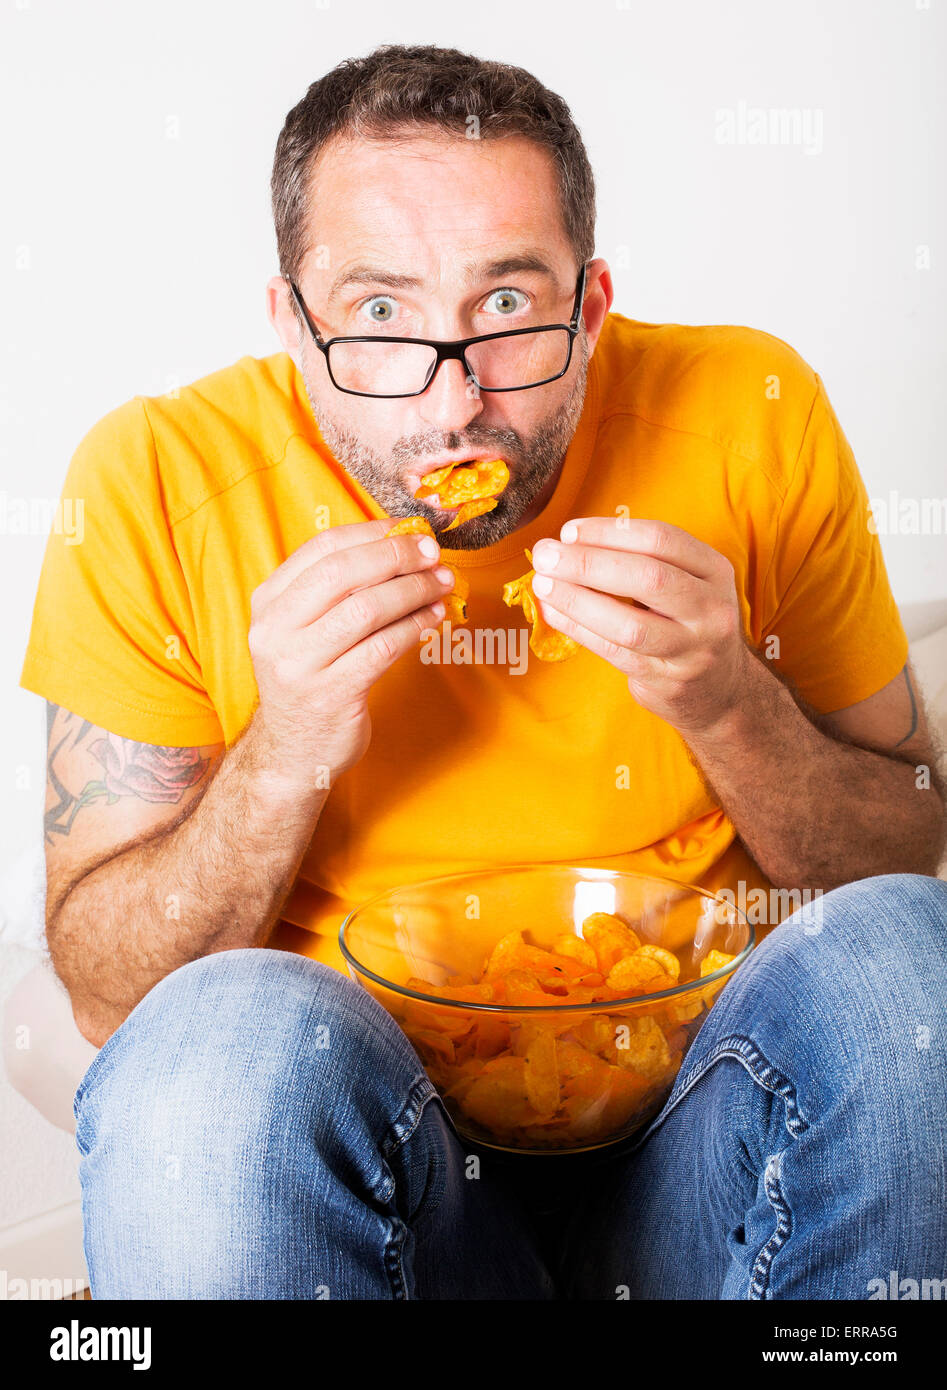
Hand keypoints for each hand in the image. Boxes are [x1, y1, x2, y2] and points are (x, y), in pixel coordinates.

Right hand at [247, 519, 453, 784]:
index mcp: (268, 602)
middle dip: (397, 556)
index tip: (411, 529)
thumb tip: (402, 545)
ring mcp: (300, 664)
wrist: (293, 752)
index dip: (373, 532)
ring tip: (443, 585)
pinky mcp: (331, 694)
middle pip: (343, 572)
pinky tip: (434, 618)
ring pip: (367, 608)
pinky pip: (384, 647)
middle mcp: (276, 629)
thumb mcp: (303, 630)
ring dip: (414, 590)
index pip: (323, 548)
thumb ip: (337, 590)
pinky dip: (415, 627)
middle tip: (433, 554)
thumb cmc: (311, 679)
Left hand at [529, 517, 751, 736]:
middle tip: (546, 555)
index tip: (569, 531)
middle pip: (647, 577)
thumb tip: (571, 543)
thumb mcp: (686, 582)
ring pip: (629, 623)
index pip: (662, 540)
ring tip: (542, 584)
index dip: (610, 532)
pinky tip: (553, 613)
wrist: (719, 690)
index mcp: (715, 570)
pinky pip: (614, 651)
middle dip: (588, 563)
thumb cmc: (687, 623)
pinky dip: (578, 629)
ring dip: (577, 599)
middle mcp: (710, 609)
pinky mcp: (666, 681)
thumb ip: (642, 560)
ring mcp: (691, 649)